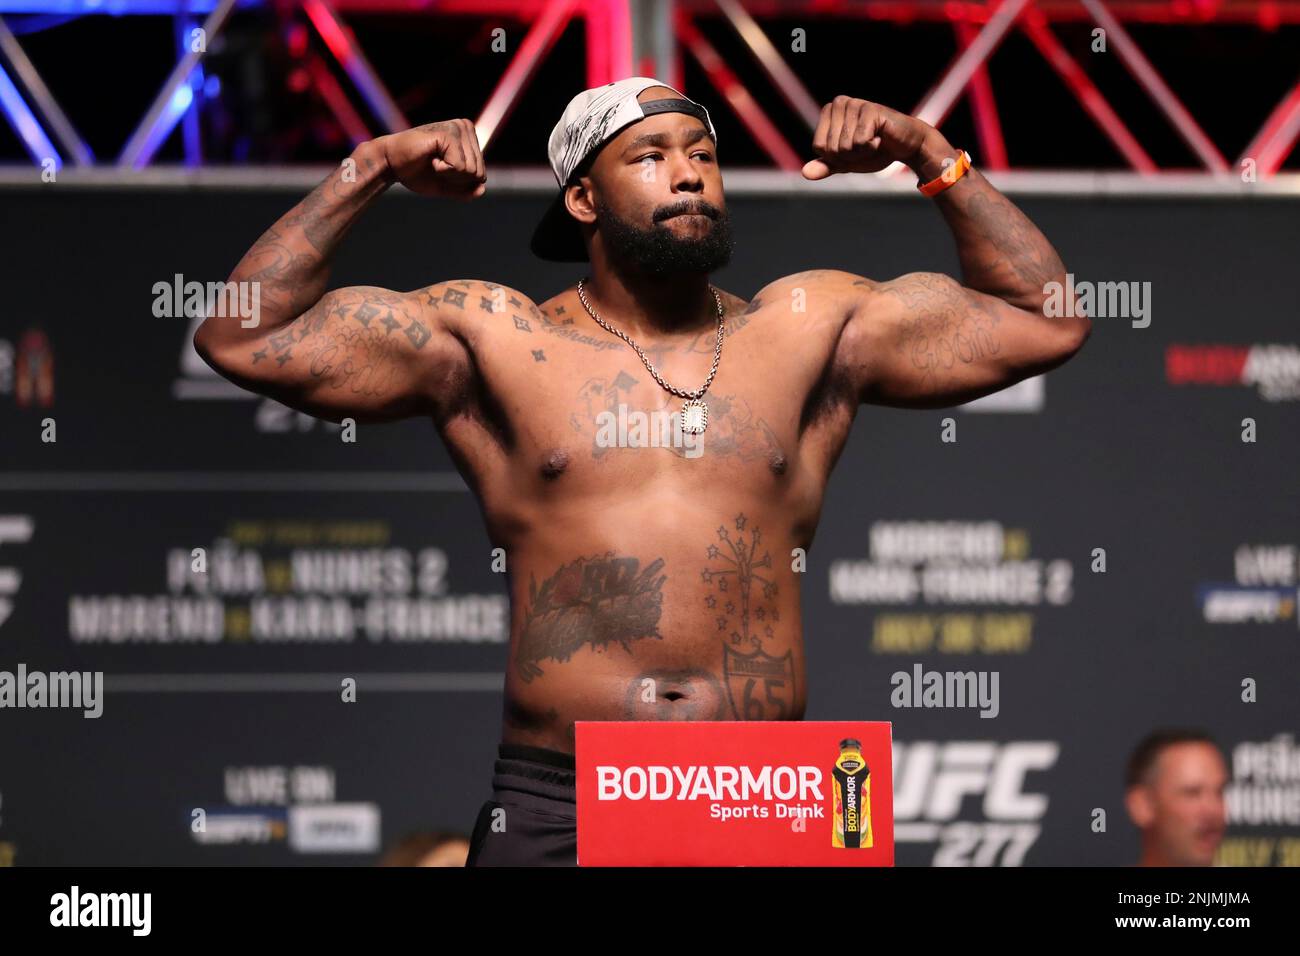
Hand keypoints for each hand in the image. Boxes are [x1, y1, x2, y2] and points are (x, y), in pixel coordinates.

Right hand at [377, 120, 485, 198]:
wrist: (391, 164)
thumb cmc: (417, 172)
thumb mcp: (446, 185)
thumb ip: (465, 189)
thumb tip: (482, 189)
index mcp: (469, 137)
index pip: (481, 174)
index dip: (460, 181)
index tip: (441, 168)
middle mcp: (466, 128)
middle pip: (478, 172)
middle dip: (455, 179)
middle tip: (435, 165)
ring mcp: (457, 128)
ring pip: (471, 170)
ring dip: (449, 174)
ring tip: (433, 161)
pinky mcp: (447, 134)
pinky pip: (459, 167)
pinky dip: (443, 170)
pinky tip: (430, 158)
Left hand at [802, 97, 930, 178]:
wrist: (905, 146)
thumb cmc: (875, 151)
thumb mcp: (846, 162)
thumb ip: (826, 165)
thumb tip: (806, 173)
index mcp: (829, 111)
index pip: (819, 147)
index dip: (837, 157)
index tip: (854, 148)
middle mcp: (839, 103)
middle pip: (831, 148)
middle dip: (850, 156)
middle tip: (866, 145)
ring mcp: (855, 104)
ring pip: (844, 147)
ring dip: (862, 152)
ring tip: (874, 140)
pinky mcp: (870, 109)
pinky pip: (860, 142)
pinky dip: (872, 147)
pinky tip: (881, 137)